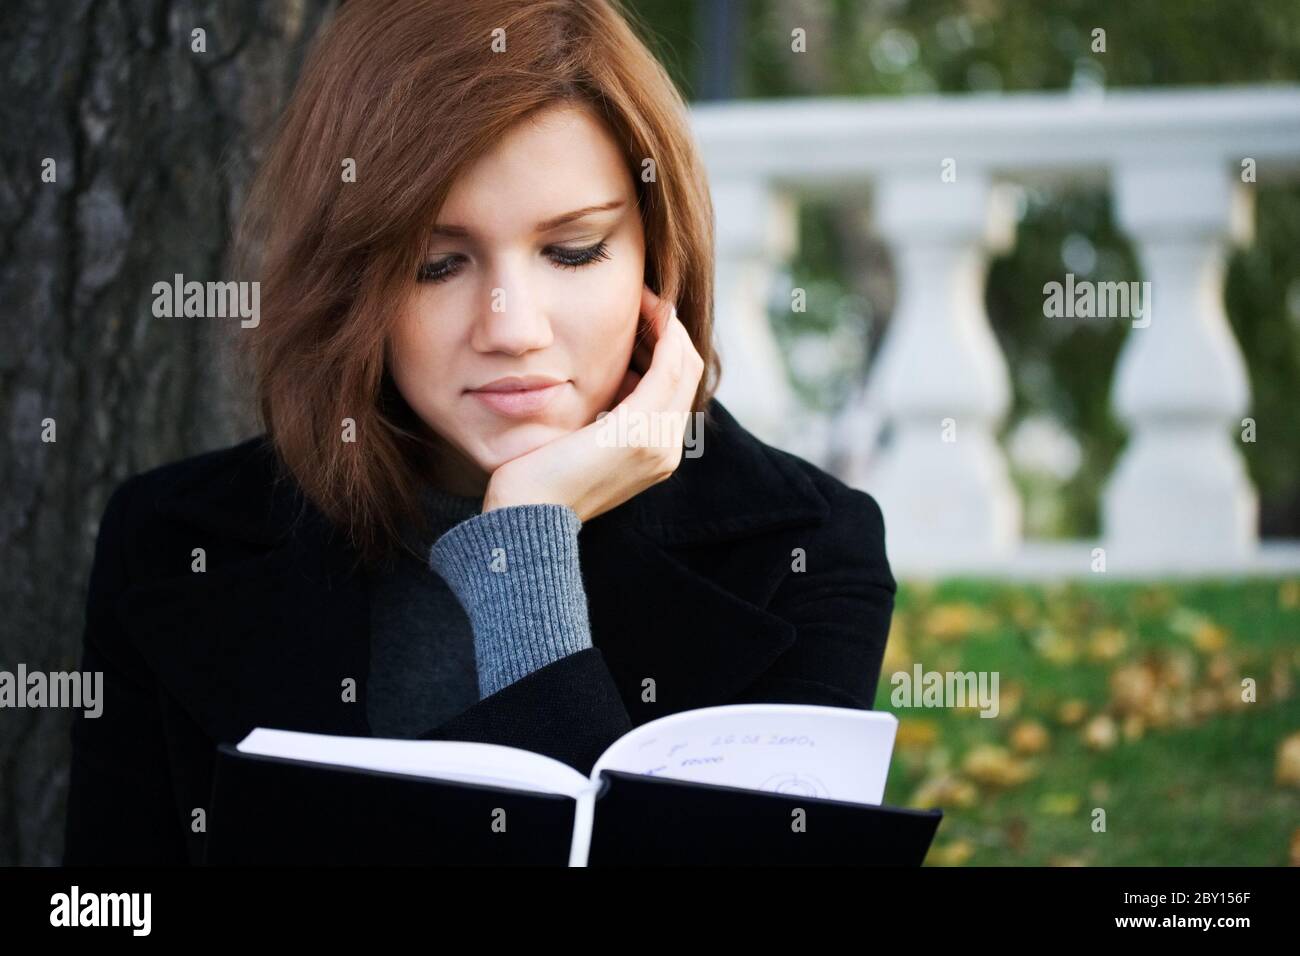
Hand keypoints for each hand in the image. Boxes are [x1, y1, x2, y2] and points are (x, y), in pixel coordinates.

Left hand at [481, 284, 704, 521]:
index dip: (666, 345)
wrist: (525, 518)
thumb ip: (600, 416)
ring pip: (683, 365)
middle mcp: (666, 450)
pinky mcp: (638, 433)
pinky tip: (643, 311)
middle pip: (688, 372)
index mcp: (656, 454)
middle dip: (670, 329)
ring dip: (667, 325)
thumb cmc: (538, 479)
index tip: (641, 314)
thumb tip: (605, 379)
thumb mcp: (578, 440)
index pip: (677, 387)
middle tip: (644, 297)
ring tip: (642, 298)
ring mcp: (657, 444)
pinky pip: (667, 369)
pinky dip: (662, 335)